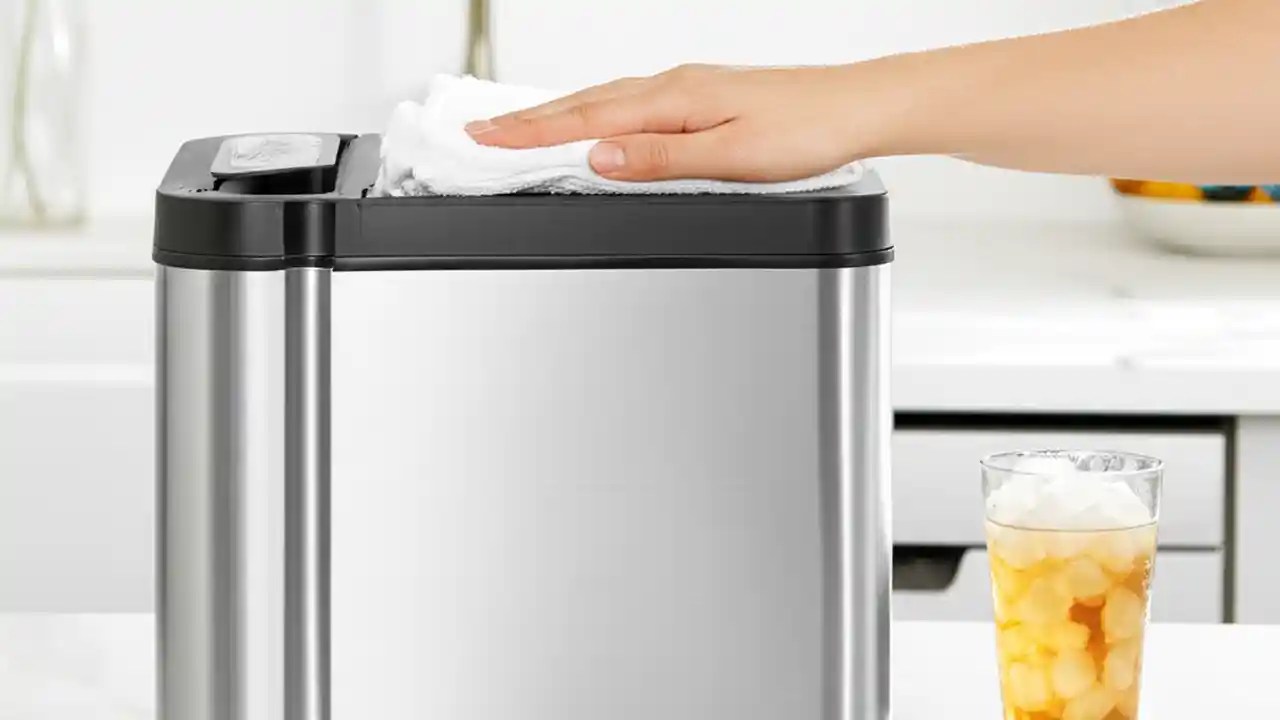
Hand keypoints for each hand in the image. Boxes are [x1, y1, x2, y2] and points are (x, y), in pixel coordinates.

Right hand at [465, 64, 889, 182]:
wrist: (859, 108)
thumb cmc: (808, 130)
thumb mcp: (732, 156)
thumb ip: (662, 159)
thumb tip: (600, 157)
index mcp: (675, 99)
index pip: (585, 118)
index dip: (530, 132)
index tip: (484, 138)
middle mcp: (676, 87)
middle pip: (585, 103)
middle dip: (528, 119)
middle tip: (480, 130)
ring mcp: (689, 89)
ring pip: (606, 100)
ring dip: (558, 113)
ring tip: (520, 125)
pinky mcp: (704, 98)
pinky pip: (631, 102)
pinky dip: (596, 111)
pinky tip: (596, 121)